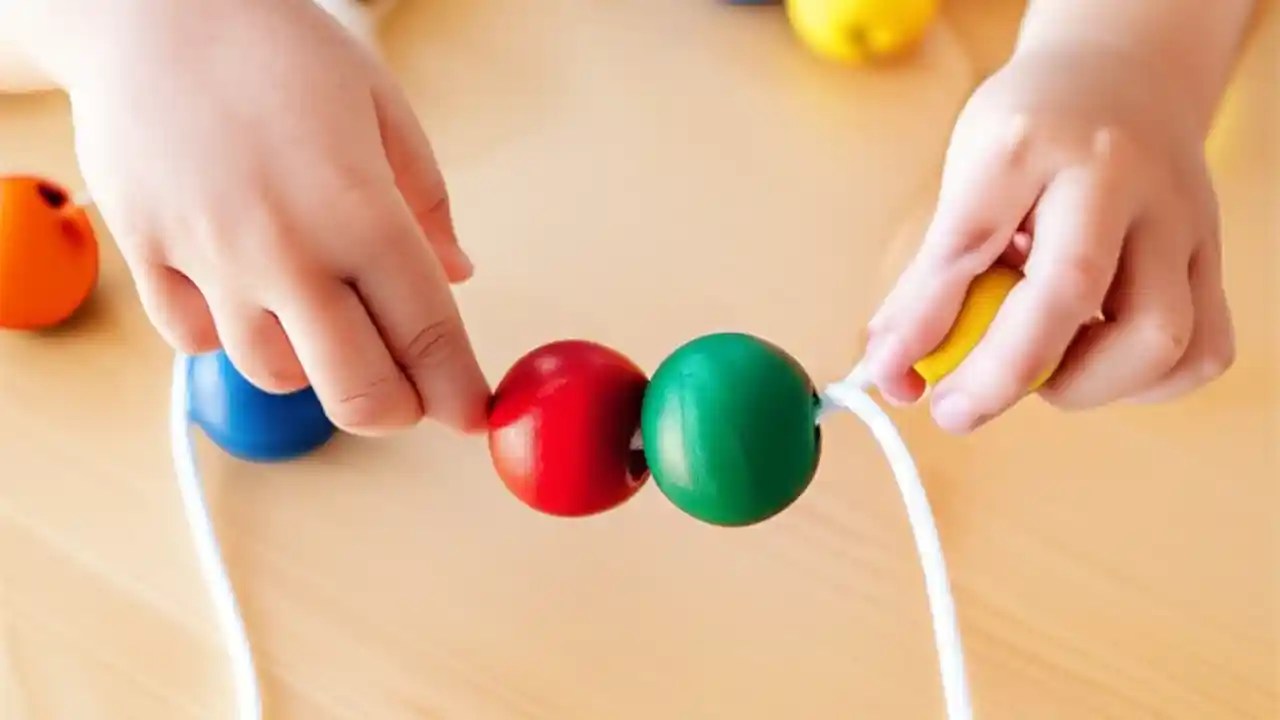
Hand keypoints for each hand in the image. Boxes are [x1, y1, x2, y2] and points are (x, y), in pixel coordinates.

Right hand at [62, 0, 488, 433]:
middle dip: (396, 409)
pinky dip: (231, 333)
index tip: (472, 415)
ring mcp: (210, 261)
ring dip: (314, 368)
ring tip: (325, 317)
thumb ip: (426, 204)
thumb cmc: (275, 44)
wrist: (145, 6)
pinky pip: (196, 340)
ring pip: (275, 376)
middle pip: (356, 391)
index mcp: (360, 211)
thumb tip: (456, 277)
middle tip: (409, 393)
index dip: (458, 390)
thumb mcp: (381, 107)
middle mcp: (286, 252)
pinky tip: (249, 289)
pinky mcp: (147, 257)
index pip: (428, 335)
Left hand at [864, 45, 1234, 432]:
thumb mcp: (968, 176)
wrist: (1126, 75)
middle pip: (1070, 286)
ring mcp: (1177, 217)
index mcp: (1028, 142)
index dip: (923, 319)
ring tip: (1039, 368)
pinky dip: (1141, 383)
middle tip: (955, 408)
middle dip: (1004, 371)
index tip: (888, 374)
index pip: (968, 238)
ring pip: (1157, 334)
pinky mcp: (1211, 256)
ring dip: (1084, 383)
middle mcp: (1114, 174)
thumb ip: (929, 278)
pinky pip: (1200, 350)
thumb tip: (890, 372)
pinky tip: (1094, 360)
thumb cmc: (1032, 136)